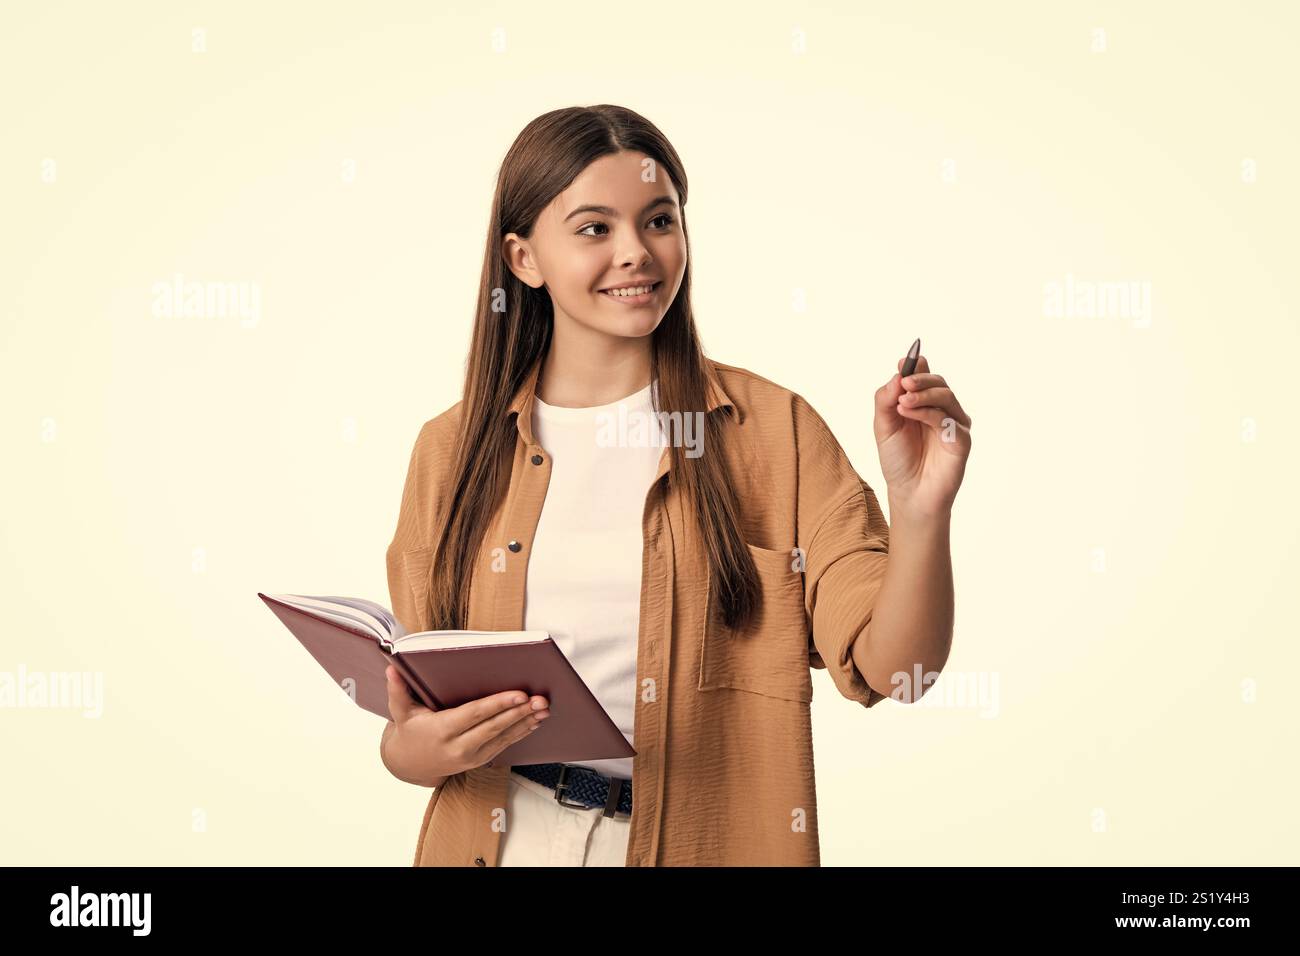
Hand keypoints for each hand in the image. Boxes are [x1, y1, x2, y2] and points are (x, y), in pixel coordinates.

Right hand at [381, 665, 550, 784]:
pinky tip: (535, 721)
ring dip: (525, 723)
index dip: (497, 705)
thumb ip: (397, 690)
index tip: (518, 695)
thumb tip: (391, 668)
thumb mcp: (400, 712)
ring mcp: (470, 757)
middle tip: (539, 699)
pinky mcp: (479, 761)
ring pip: (502, 738)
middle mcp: (457, 747)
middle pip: (493, 728)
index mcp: (441, 730)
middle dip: (519, 713)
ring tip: (544, 708)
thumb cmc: (409, 731)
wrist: (410, 764)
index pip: (474, 715)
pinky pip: (503, 746)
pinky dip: (521, 733)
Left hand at [873, 351, 970, 517]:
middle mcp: (941, 410)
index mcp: (923, 404)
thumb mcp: (884, 426)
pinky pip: (948, 420)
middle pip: (938, 383)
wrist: (908, 493)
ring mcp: (954, 424)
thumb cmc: (898, 460)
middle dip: (920, 379)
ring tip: (903, 401)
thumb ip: (886, 399)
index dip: (915, 366)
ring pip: (946, 396)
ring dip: (924, 394)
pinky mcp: (961, 440)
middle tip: (904, 382)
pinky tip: (909, 412)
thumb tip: (898, 374)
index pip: (923, 377)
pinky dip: (928, 413)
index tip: (904, 360)